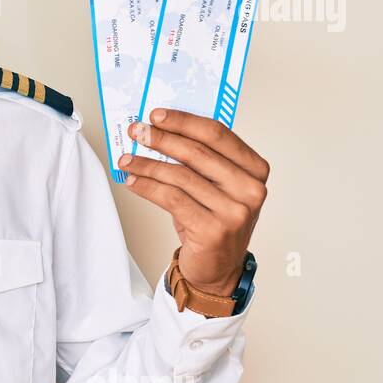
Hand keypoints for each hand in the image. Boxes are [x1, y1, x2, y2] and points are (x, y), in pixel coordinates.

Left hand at [118, 109, 268, 295]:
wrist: (219, 267)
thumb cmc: (214, 220)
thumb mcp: (216, 186)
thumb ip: (201, 159)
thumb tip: (160, 129)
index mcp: (255, 169)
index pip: (217, 134)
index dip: (184, 121)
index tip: (156, 115)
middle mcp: (251, 189)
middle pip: (197, 153)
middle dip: (161, 139)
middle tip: (136, 132)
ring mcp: (234, 211)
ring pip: (180, 176)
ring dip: (147, 164)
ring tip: (127, 159)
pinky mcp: (213, 229)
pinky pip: (171, 199)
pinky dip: (147, 187)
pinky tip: (133, 181)